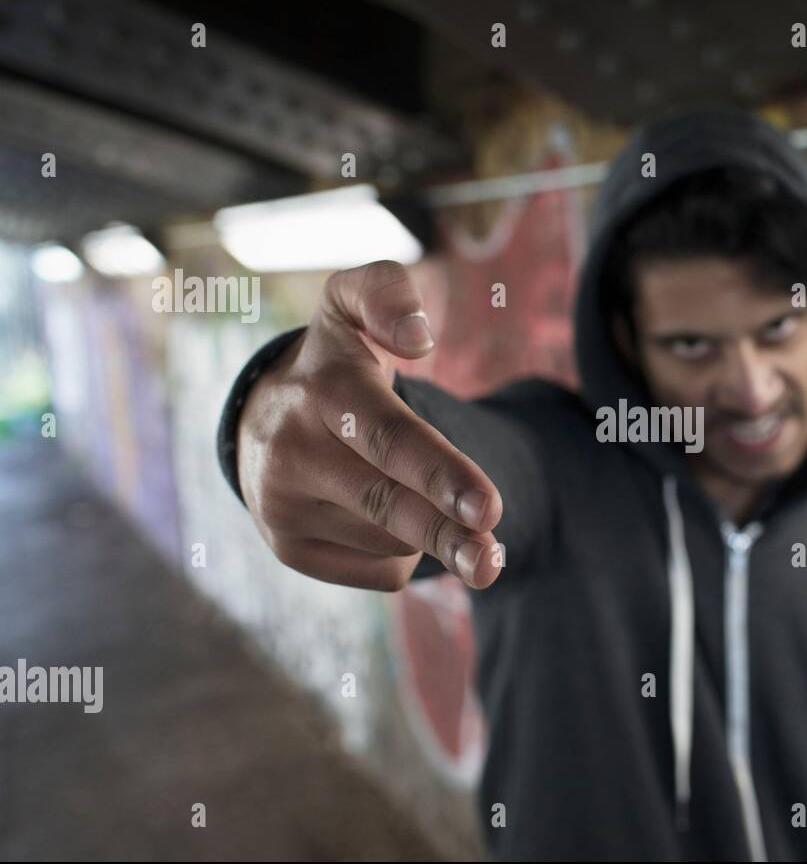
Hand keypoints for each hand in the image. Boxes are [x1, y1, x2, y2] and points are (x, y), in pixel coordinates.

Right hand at [236, 260, 503, 590]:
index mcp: (322, 390)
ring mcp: (282, 507)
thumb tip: (417, 337)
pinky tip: (379, 516)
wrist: (259, 421)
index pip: (390, 438)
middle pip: (389, 505)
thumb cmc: (333, 361)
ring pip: (392, 542)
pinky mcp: (288, 549)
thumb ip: (386, 292)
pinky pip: (377, 571)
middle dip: (447, 535)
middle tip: (490, 561)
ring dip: (425, 528)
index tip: (488, 508)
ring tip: (408, 487)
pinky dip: (399, 552)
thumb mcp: (350, 302)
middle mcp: (292, 452)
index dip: (442, 474)